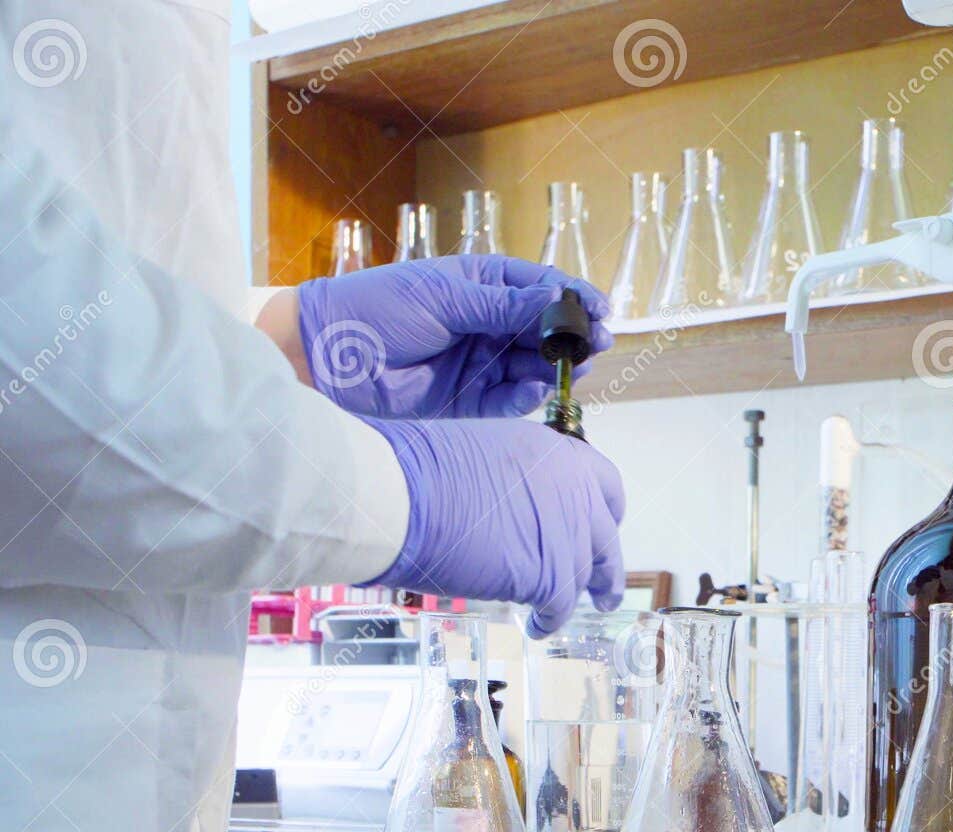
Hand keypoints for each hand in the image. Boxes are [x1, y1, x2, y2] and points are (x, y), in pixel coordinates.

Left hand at [297, 255, 612, 418]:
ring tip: (569, 368)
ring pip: (534, 367)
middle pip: (546, 331)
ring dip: (554, 368)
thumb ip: (505, 306)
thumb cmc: (376, 309)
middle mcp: (488, 323)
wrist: (325, 355)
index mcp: (483, 285)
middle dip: (572, 337)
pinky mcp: (469, 400)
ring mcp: (480, 362)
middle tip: (593, 345)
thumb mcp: (446, 296)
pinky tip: (531, 388)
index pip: (542, 289)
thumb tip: (561, 304)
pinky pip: (510, 400)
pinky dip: (525, 397)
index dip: (573, 299)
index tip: (601, 310)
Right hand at [361, 416, 624, 635]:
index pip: (606, 487)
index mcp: (559, 454)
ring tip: (558, 614)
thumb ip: (520, 480)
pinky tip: (537, 627)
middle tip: (604, 592)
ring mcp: (565, 534)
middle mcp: (573, 491)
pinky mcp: (548, 576)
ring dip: (572, 599)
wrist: (401, 495)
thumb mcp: (488, 453)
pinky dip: (549, 621)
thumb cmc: (420, 469)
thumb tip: (521, 507)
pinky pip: (560, 606)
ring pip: (583, 575)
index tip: (603, 530)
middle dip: (606, 569)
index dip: (605, 514)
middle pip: (606, 539)